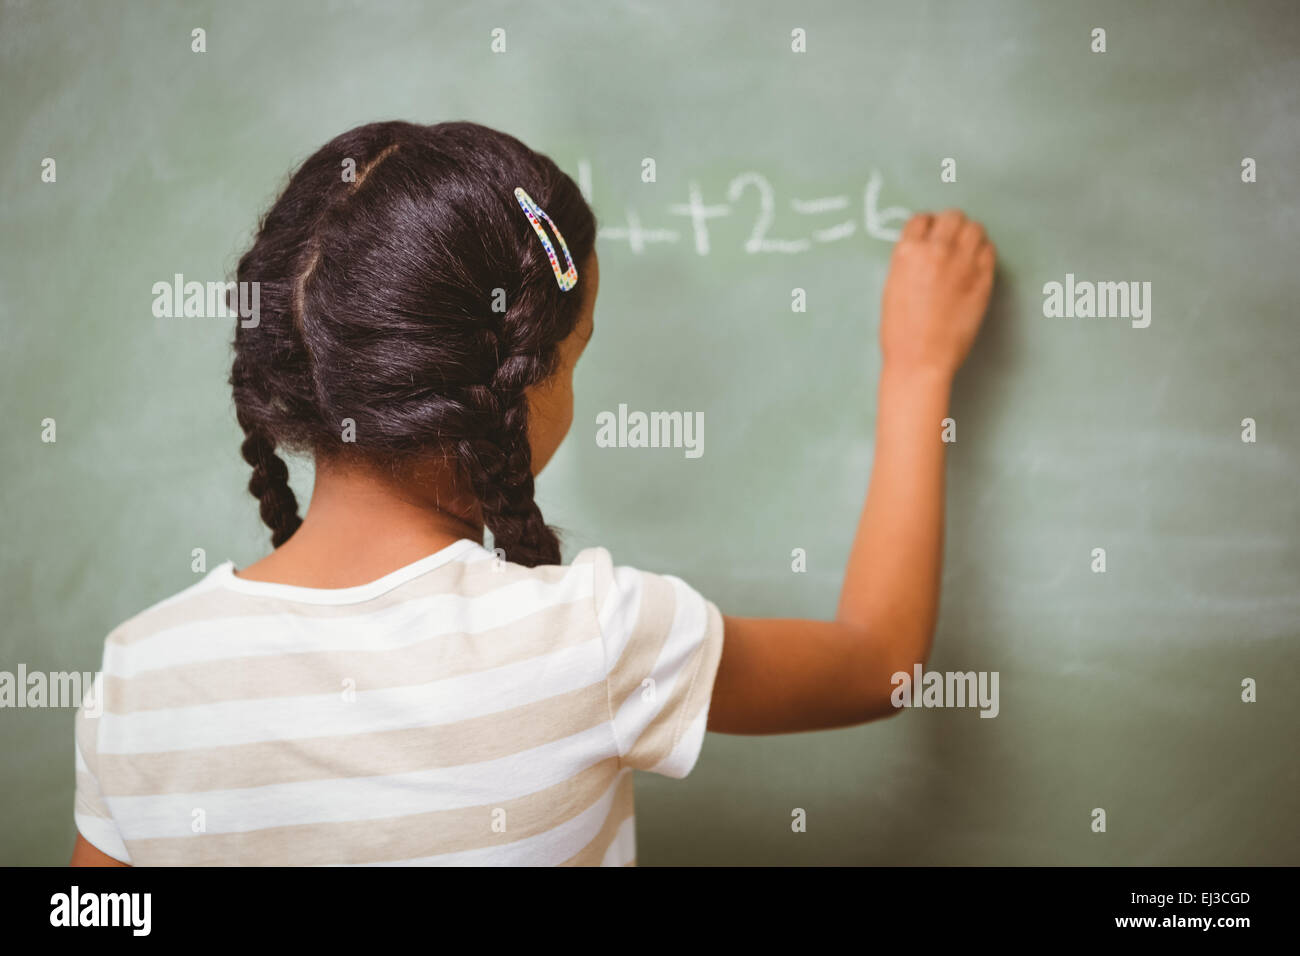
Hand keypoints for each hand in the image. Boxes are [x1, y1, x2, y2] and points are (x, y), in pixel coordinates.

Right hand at [879, 210, 994, 378]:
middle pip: (952, 217)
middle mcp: (936, 250)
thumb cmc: (901, 331)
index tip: (931, 234)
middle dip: (950, 226)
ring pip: (975, 228)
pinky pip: (989, 250)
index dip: (927, 226)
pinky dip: (983, 253)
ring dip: (970, 236)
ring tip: (966, 251)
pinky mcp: (983, 278)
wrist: (921, 358)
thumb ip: (909, 262)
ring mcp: (963, 263)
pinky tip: (975, 266)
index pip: (921, 219)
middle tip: (950, 240)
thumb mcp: (893, 287)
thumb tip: (923, 249)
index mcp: (908, 252)